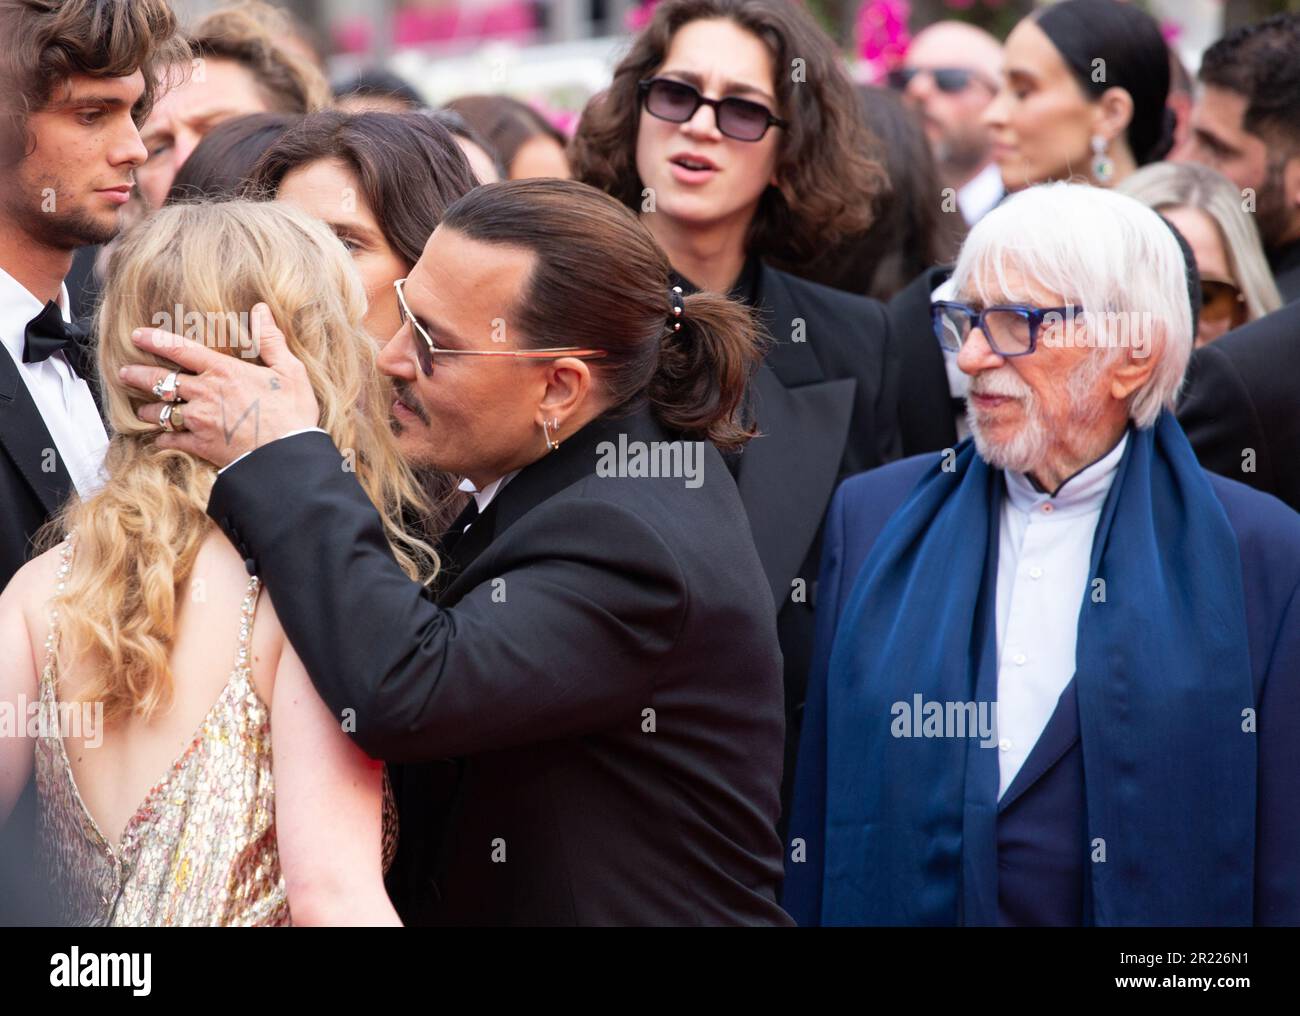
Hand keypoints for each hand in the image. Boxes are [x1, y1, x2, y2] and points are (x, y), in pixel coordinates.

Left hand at [119, 303, 318, 468]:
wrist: (288, 455)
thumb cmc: (293, 412)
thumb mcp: (290, 371)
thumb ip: (270, 340)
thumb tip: (261, 310)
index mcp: (223, 371)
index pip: (179, 349)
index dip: (154, 340)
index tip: (137, 335)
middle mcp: (204, 393)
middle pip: (159, 380)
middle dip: (137, 375)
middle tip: (124, 373)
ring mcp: (199, 420)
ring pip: (160, 411)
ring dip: (148, 409)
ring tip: (142, 408)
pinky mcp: (200, 445)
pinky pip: (170, 440)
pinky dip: (161, 439)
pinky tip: (159, 439)